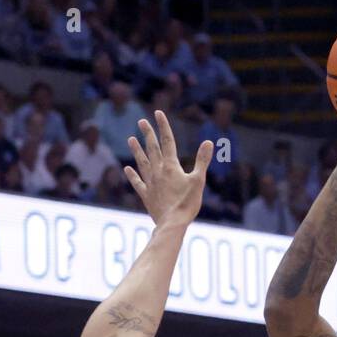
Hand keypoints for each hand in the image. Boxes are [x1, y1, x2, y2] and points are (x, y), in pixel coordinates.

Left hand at [125, 110, 212, 228]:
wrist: (172, 223)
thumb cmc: (188, 203)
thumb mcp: (198, 181)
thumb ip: (202, 161)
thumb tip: (209, 142)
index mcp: (171, 166)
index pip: (167, 141)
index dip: (163, 126)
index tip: (157, 113)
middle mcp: (158, 172)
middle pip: (152, 148)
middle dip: (147, 133)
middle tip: (141, 121)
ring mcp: (150, 183)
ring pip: (142, 163)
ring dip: (136, 150)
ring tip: (130, 139)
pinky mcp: (147, 196)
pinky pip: (138, 183)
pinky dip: (132, 175)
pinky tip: (127, 169)